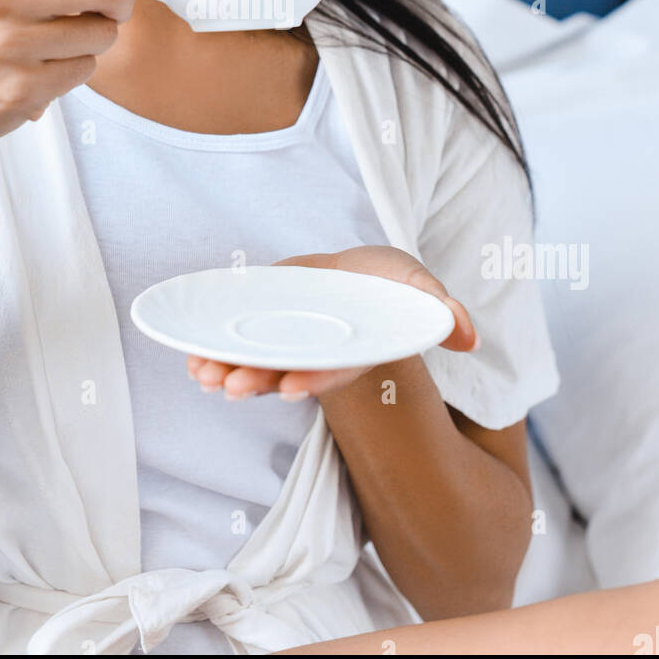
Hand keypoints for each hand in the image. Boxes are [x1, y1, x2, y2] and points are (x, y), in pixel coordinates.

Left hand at [186, 246, 478, 400]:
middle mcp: (317, 353)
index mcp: (353, 349)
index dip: (314, 379)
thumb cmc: (391, 282)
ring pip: (257, 364)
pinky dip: (214, 351)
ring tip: (201, 375)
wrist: (358, 270)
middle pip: (287, 372)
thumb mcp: (418, 285)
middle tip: (230, 385)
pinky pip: (238, 342)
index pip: (335, 369)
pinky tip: (190, 359)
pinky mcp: (268, 325)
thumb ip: (441, 310)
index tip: (292, 388)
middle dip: (259, 381)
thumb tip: (469, 337)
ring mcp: (290, 342)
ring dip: (228, 372)